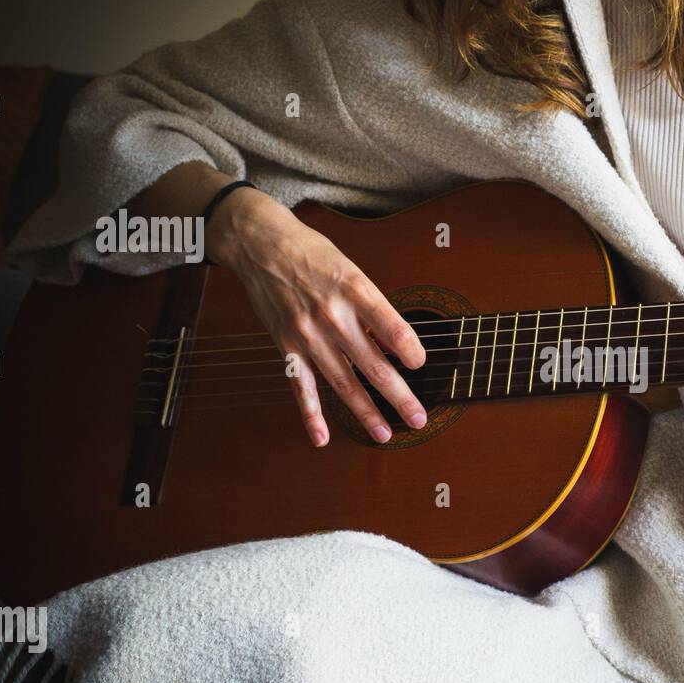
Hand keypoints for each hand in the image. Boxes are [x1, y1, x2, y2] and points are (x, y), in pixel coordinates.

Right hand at [207, 187, 426, 446]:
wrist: (262, 245)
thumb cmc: (313, 254)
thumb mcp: (351, 271)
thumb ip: (371, 309)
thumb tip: (394, 344)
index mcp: (356, 291)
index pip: (395, 331)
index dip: (413, 353)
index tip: (421, 364)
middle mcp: (334, 315)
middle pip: (374, 366)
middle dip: (400, 397)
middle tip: (419, 419)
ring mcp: (308, 334)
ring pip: (343, 383)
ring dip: (366, 412)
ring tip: (384, 434)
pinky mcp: (286, 345)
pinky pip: (301, 386)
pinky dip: (311, 415)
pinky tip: (322, 438)